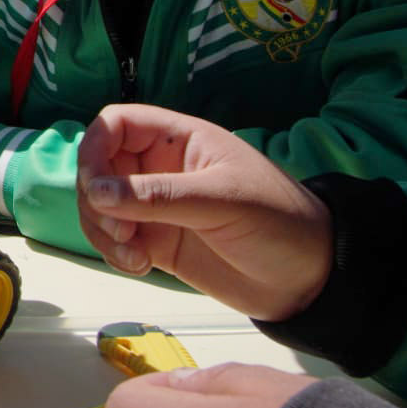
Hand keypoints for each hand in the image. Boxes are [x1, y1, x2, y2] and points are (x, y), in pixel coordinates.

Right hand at [77, 104, 332, 320]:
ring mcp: (155, 207)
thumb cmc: (279, 224)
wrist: (312, 282)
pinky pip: (113, 240)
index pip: (116, 124)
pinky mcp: (155, 242)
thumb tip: (95, 192)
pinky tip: (140, 267)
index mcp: (179, 141)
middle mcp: (159, 169)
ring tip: (133, 256)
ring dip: (101, 231)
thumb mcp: (223, 202)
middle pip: (98, 167)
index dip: (95, 147)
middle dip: (96, 199)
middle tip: (120, 230)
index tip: (94, 184)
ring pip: (99, 206)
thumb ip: (158, 196)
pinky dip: (113, 253)